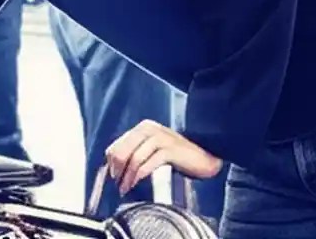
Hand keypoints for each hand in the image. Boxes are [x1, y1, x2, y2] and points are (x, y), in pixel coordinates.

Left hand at [105, 120, 222, 195]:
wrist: (205, 157)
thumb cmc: (178, 156)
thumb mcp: (154, 150)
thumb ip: (137, 153)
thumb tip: (115, 168)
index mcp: (144, 128)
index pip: (116, 145)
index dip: (110, 163)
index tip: (112, 177)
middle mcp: (150, 129)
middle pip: (122, 150)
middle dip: (116, 170)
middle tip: (116, 184)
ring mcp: (160, 138)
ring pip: (134, 158)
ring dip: (126, 176)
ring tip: (124, 188)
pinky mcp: (170, 150)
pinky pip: (147, 164)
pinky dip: (138, 176)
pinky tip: (135, 184)